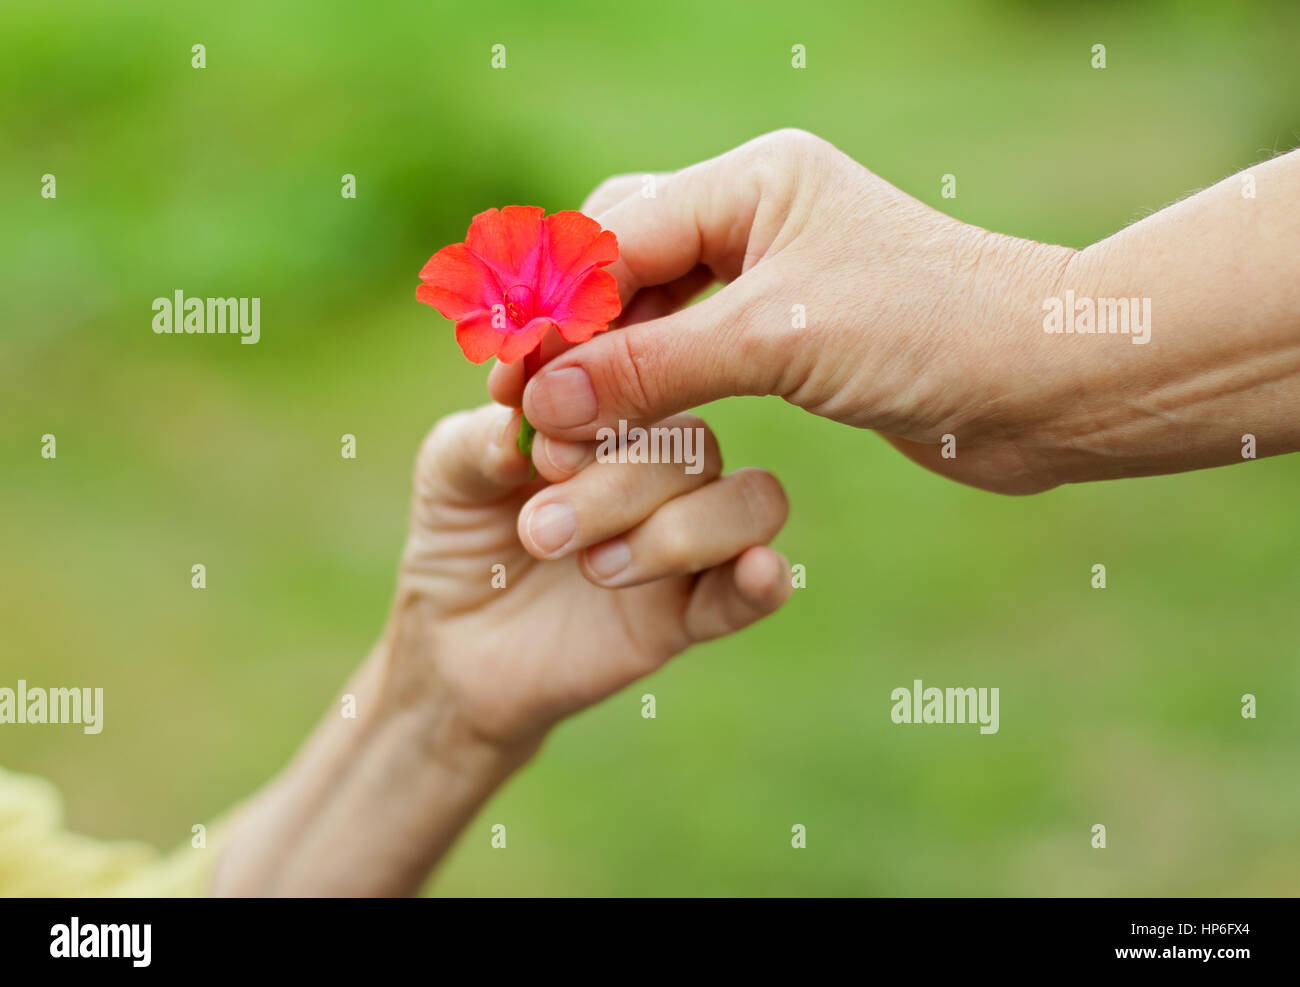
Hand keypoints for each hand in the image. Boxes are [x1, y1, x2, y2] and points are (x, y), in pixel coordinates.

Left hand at [390, 402, 791, 748]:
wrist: (454, 647)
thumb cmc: (460, 536)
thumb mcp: (451, 470)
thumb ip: (488, 430)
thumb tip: (526, 390)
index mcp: (616, 417)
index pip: (650, 378)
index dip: (608, 401)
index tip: (539, 445)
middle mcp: (664, 468)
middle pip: (696, 443)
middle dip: (618, 484)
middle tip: (541, 528)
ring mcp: (686, 538)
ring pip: (748, 502)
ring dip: (675, 531)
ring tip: (595, 568)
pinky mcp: (692, 612)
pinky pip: (755, 589)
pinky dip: (762, 579)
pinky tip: (754, 573)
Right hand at [489, 129, 1076, 493]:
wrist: (1043, 384)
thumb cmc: (929, 335)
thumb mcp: (776, 341)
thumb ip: (654, 364)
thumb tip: (544, 396)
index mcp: (753, 181)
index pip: (618, 234)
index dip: (556, 306)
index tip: (506, 372)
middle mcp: (756, 214)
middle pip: (624, 260)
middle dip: (572, 328)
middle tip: (520, 394)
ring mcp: (773, 272)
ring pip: (655, 307)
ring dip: (609, 362)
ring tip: (559, 420)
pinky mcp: (790, 331)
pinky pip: (694, 346)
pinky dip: (655, 383)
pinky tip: (625, 420)